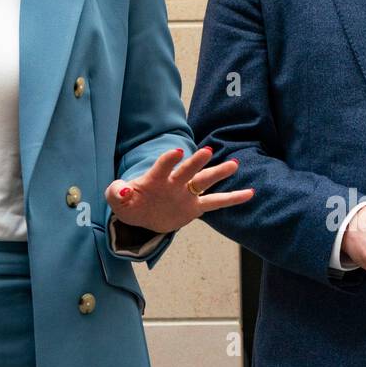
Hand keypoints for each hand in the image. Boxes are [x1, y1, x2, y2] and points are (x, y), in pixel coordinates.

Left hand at [105, 146, 253, 232]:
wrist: (141, 216)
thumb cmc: (128, 203)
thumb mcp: (116, 200)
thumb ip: (116, 192)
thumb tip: (123, 190)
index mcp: (155, 178)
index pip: (162, 166)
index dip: (168, 159)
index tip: (177, 151)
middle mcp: (173, 183)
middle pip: (186, 171)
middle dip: (195, 162)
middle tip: (208, 152)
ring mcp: (186, 193)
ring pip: (204, 181)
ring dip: (217, 173)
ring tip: (233, 164)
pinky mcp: (194, 207)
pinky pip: (215, 202)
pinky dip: (232, 198)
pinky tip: (249, 193)